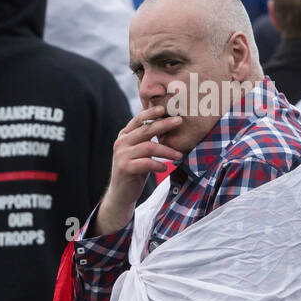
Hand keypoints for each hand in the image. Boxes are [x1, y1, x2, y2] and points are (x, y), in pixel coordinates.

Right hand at [92, 106, 182, 235]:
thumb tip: (166, 120)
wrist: (121, 193)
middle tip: (179, 121)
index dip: (151, 112)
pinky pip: (146, 163)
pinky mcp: (124, 168)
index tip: (165, 108)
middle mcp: (121, 143)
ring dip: (167, 150)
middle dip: (164, 124)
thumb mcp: (139, 150)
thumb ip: (146, 137)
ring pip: (148, 147)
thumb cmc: (135, 169)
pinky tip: (165, 168)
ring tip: (180, 155)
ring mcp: (121, 155)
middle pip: (145, 130)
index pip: (138, 119)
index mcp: (124, 136)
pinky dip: (158, 165)